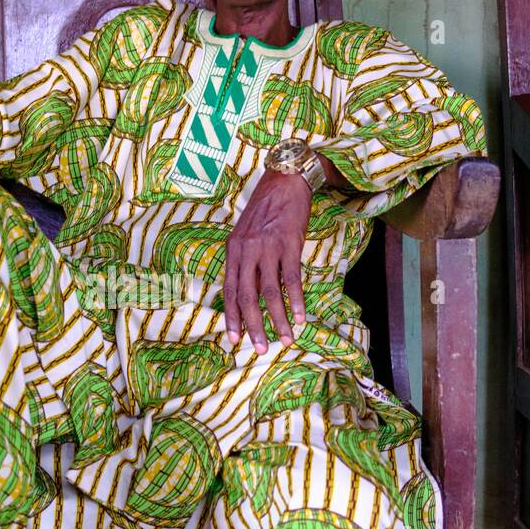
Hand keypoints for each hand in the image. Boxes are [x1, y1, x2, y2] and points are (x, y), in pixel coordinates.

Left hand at [223, 168, 311, 353]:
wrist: (286, 179)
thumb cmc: (267, 209)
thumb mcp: (247, 233)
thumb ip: (246, 261)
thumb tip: (251, 294)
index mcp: (233, 249)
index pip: (228, 290)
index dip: (231, 317)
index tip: (234, 339)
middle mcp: (246, 250)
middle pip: (246, 296)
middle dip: (252, 326)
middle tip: (259, 349)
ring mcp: (268, 247)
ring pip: (269, 292)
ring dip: (278, 320)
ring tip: (286, 340)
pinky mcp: (289, 243)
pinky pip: (292, 279)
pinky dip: (296, 301)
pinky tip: (301, 317)